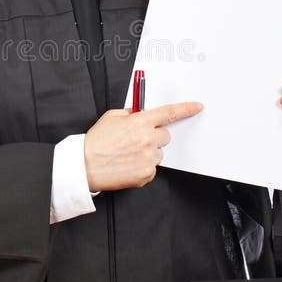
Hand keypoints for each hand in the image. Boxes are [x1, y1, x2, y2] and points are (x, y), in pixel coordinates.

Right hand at [84, 101, 203, 192]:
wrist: (84, 166)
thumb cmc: (96, 142)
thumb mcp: (112, 117)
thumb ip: (131, 114)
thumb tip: (142, 114)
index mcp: (140, 122)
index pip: (169, 113)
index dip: (186, 109)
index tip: (197, 107)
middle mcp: (147, 139)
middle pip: (165, 136)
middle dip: (154, 137)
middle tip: (136, 141)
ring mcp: (148, 158)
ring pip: (159, 153)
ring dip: (148, 153)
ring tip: (128, 155)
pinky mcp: (146, 174)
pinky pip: (152, 168)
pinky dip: (143, 167)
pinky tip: (128, 165)